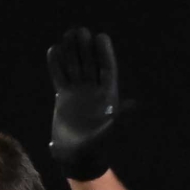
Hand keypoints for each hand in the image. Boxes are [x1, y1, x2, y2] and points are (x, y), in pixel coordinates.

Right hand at [47, 27, 119, 181]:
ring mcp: (78, 92)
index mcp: (107, 96)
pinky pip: (60, 76)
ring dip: (71, 52)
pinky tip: (53, 50)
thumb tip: (135, 104)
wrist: (77, 158)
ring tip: (67, 34)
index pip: (107, 69)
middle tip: (80, 31)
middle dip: (86, 48)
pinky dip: (56, 65)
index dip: (105, 53)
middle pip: (90, 64)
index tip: (101, 37)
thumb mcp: (109, 131)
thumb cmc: (96, 147)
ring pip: (75, 67)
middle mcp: (93, 91)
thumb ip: (121, 116)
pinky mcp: (63, 97)